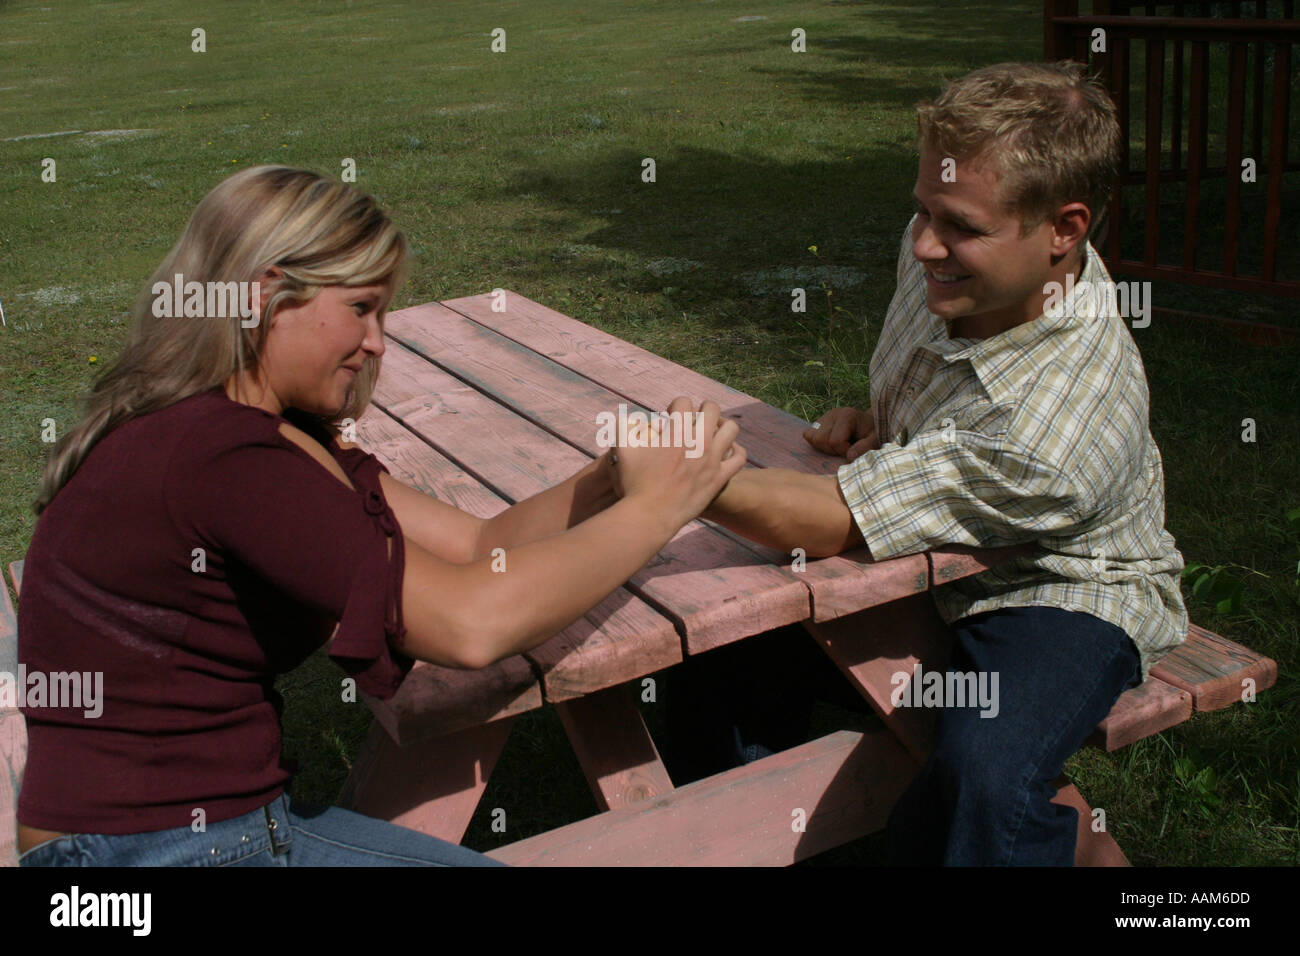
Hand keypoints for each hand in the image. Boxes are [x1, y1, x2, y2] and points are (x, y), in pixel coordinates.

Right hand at [614, 398, 747, 530]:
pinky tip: (724, 452)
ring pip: (731, 429)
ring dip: (721, 426)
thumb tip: (632, 416)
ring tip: (712, 432)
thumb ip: (624, 426)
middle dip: (702, 409)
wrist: (649, 515)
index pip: (684, 401)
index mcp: (676, 432)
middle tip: (693, 419)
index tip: (670, 416)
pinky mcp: (719, 478)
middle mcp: (698, 442)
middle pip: (712, 409)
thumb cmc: (633, 483)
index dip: (676, 405)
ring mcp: (712, 460)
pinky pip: (740, 457)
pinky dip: (735, 450)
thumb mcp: (621, 449)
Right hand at [804, 406, 876, 460]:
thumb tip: (849, 457)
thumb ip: (866, 447)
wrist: (870, 423)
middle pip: (820, 439)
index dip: (843, 451)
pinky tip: (830, 444)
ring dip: (824, 447)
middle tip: (846, 449)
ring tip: (838, 446)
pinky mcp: (818, 422)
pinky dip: (817, 443)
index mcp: (847, 415)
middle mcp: (832, 414)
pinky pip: (808, 435)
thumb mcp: (875, 439)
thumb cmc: (873, 432)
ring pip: (812, 438)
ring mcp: (824, 417)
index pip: (835, 441)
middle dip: (832, 450)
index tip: (853, 451)